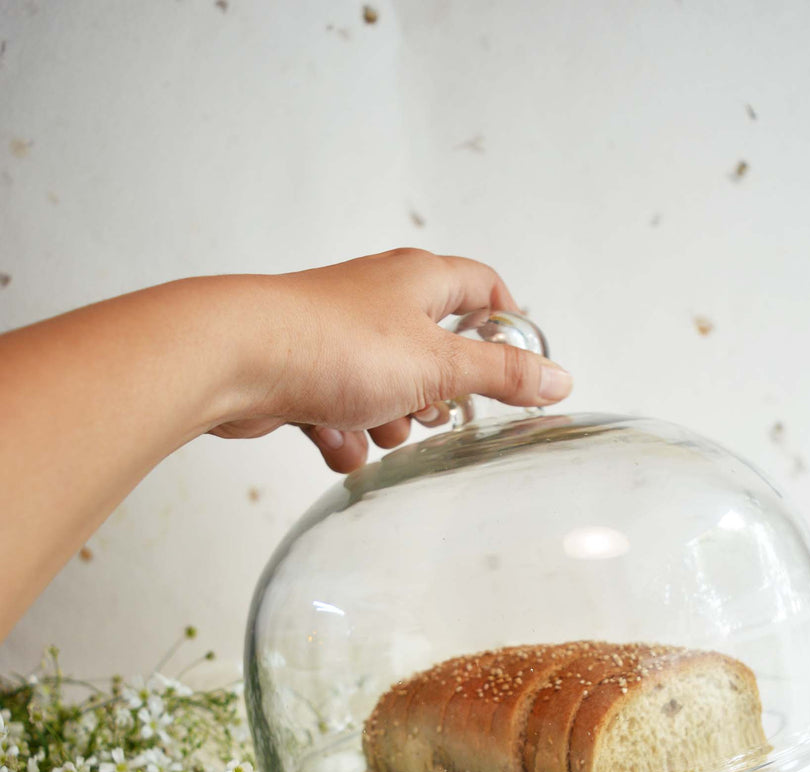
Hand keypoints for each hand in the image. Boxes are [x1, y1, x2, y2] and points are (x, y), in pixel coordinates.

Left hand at [208, 248, 572, 473]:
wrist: (237, 359)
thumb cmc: (335, 346)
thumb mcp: (438, 365)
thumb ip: (501, 375)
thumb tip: (559, 378)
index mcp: (418, 281)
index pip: (482, 287)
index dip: (504, 325)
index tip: (516, 370)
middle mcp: (378, 302)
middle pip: (435, 353)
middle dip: (436, 398)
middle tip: (429, 411)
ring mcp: (339, 339)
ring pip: (388, 394)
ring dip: (386, 424)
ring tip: (368, 424)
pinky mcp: (304, 376)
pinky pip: (342, 417)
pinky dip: (342, 436)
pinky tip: (328, 437)